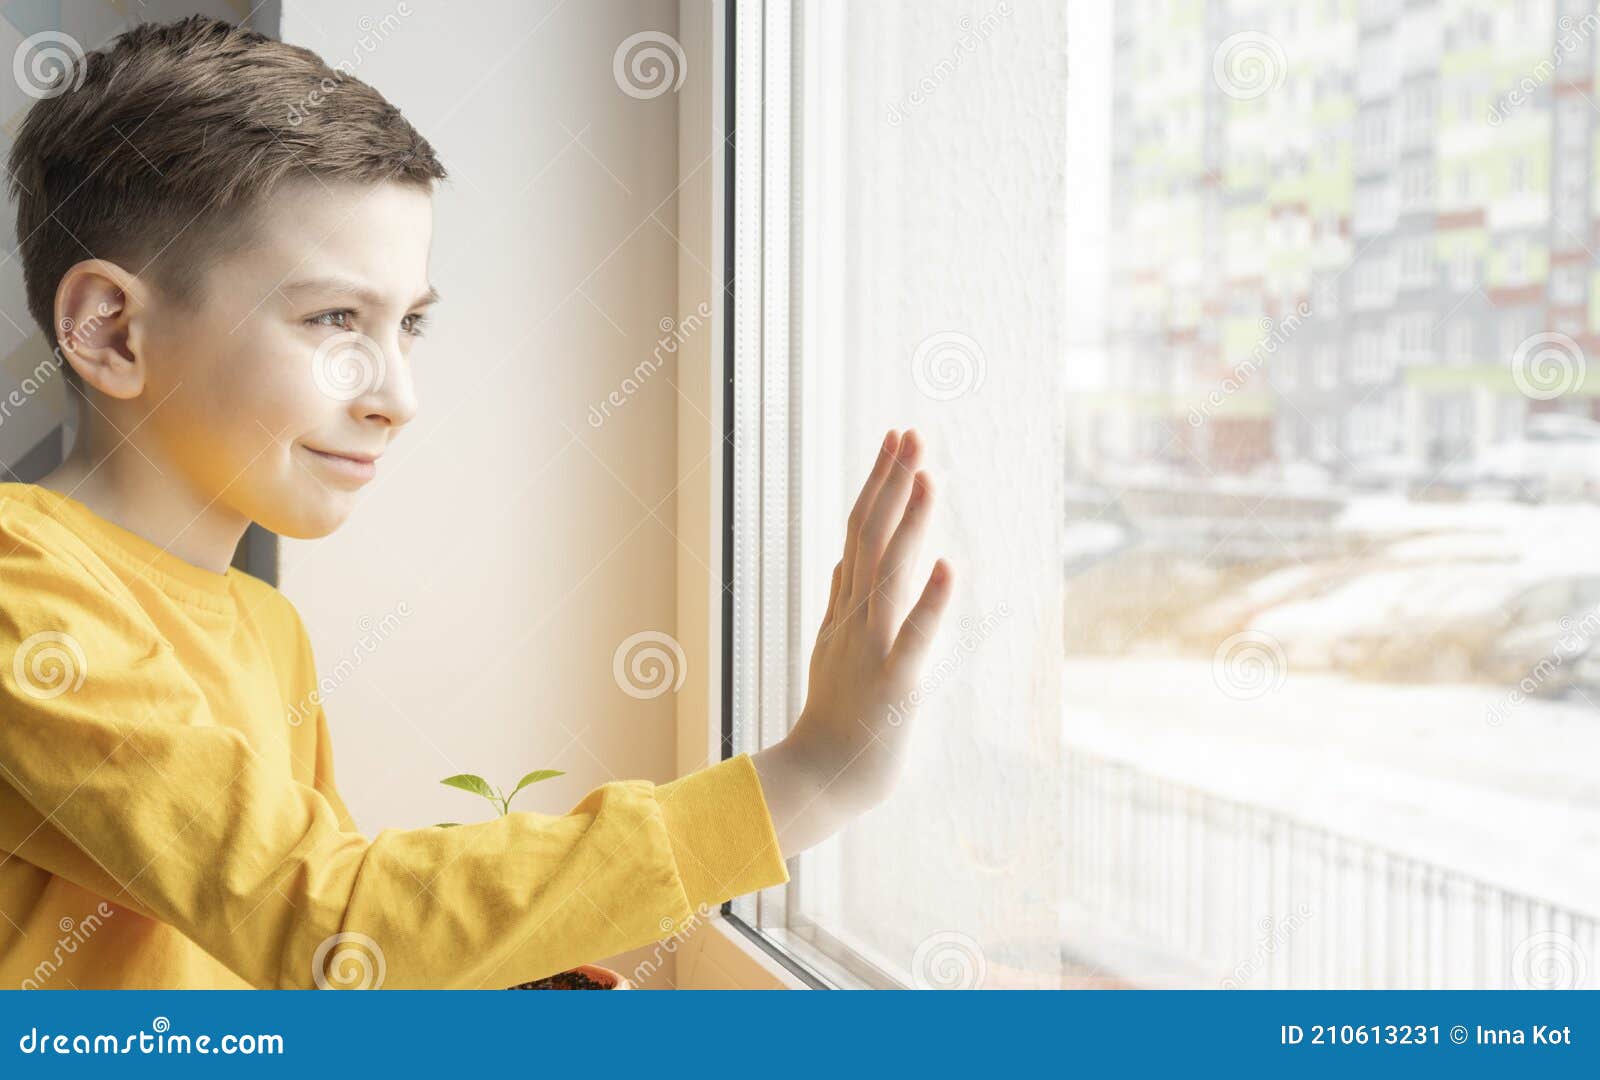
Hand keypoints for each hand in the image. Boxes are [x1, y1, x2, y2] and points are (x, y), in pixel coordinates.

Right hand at [752, 428, 952, 855]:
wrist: (820, 779)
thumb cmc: (836, 719)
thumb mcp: (832, 649)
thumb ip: (839, 601)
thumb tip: (843, 556)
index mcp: (845, 610)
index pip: (860, 531)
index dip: (879, 484)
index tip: (896, 439)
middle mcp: (854, 619)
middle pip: (871, 537)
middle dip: (893, 482)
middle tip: (911, 433)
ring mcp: (871, 648)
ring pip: (888, 573)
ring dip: (908, 522)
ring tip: (927, 475)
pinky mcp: (894, 684)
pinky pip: (912, 638)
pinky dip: (930, 602)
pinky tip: (948, 567)